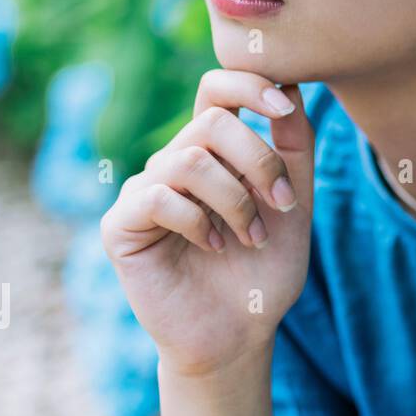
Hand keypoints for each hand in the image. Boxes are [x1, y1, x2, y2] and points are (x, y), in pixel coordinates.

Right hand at [100, 70, 315, 377]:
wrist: (240, 331)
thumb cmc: (265, 267)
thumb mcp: (295, 200)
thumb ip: (294, 146)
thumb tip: (292, 84)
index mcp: (214, 150)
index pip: (217, 88)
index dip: (249, 83)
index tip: (286, 107)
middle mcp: (175, 162)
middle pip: (212, 122)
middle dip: (259, 161)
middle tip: (282, 206)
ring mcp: (145, 191)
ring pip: (190, 159)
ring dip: (235, 200)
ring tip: (251, 238)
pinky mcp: (120, 226)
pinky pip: (157, 196)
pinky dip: (198, 221)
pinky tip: (214, 246)